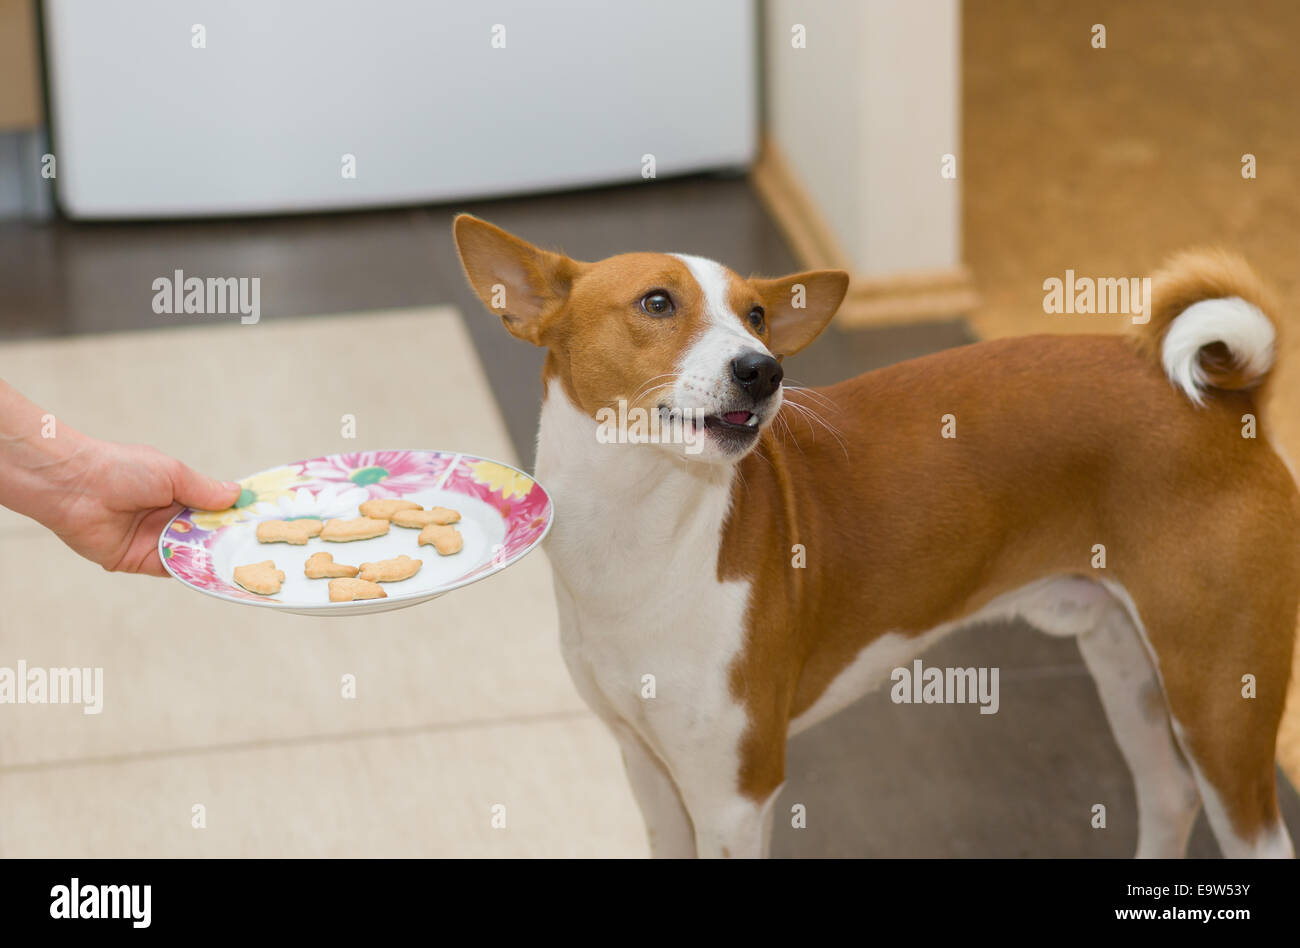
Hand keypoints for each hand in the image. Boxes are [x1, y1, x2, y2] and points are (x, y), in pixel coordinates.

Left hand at [47, 440, 239, 576]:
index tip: (259, 521)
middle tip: (258, 546)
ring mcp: (153, 540)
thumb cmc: (121, 469)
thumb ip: (205, 490)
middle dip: (228, 539)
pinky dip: (191, 571)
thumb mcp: (172, 474)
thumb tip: (237, 495)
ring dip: (213, 556)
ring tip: (243, 561)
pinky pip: (171, 569)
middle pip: (206, 534)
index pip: (212, 508)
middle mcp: (166, 518)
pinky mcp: (138, 560)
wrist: (73, 487)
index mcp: (176, 494)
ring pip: (192, 554)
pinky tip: (213, 570)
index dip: (233, 515)